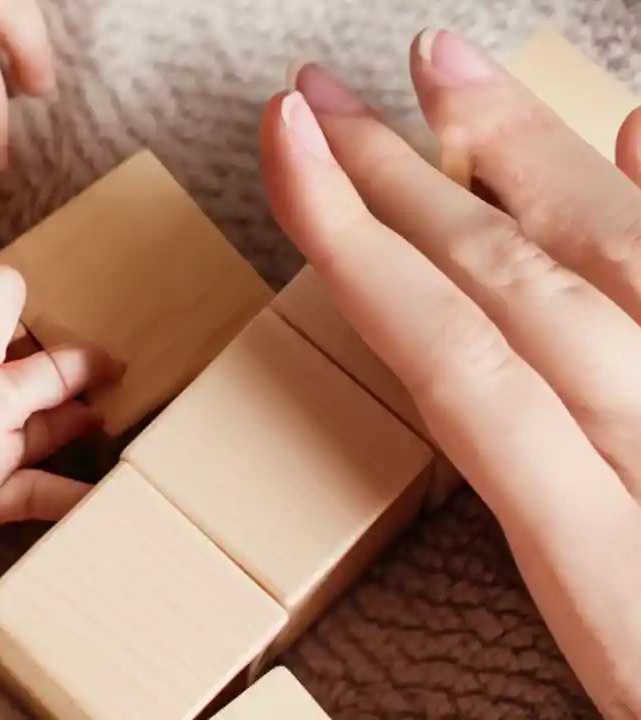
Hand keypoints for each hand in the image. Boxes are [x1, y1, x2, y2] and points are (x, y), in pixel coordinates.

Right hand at [261, 30, 640, 716]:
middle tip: (326, 96)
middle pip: (521, 290)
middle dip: (412, 176)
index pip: (459, 362)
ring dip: (521, 158)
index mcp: (619, 568)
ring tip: (443, 74)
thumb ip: (546, 497)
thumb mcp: (612, 676)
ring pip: (613, 267)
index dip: (360, 242)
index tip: (292, 152)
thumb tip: (502, 378)